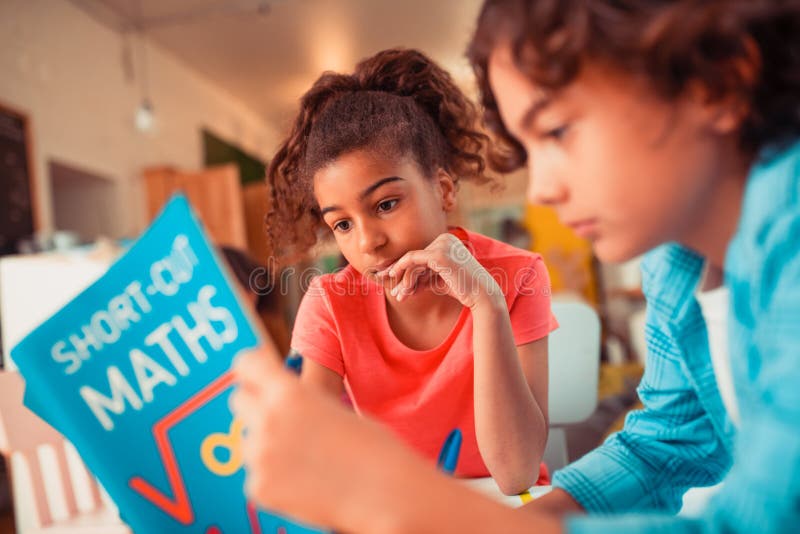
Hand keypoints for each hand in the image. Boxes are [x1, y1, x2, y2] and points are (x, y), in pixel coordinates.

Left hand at [230, 347, 421, 529]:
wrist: (386, 493)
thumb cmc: (370, 447)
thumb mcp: (331, 407)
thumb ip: (297, 399)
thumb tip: (273, 397)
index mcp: (289, 392)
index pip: (246, 365)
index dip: (253, 370)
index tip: (258, 376)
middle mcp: (267, 420)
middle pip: (239, 401)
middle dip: (256, 407)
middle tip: (282, 421)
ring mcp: (259, 457)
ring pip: (248, 442)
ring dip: (267, 446)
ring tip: (307, 459)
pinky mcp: (259, 488)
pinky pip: (256, 475)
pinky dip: (275, 478)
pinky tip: (305, 482)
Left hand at [375, 233, 502, 308]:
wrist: (482, 295)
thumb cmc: (463, 289)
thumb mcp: (438, 280)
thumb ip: (422, 277)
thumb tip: (401, 284)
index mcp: (447, 241)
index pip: (420, 255)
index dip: (403, 266)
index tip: (389, 275)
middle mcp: (445, 238)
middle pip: (414, 257)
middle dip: (400, 273)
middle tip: (385, 282)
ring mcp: (442, 244)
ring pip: (412, 261)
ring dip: (403, 280)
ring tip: (398, 295)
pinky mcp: (438, 254)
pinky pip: (413, 262)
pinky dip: (405, 275)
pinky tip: (401, 289)